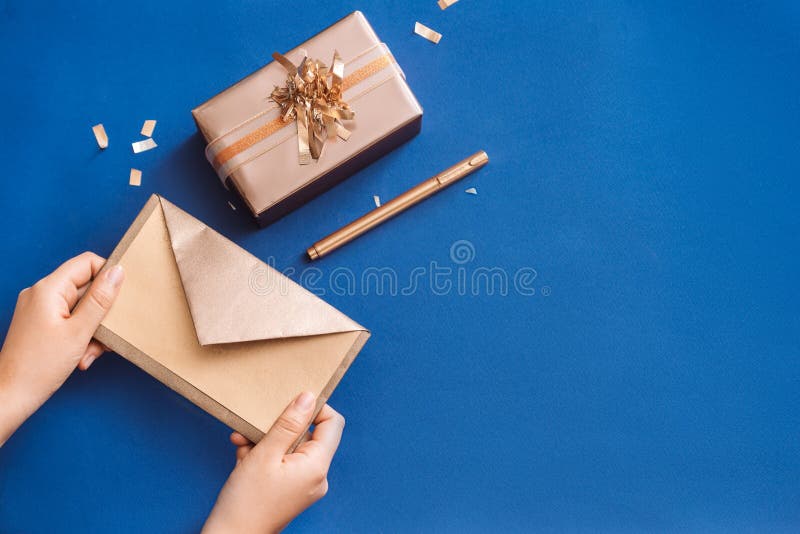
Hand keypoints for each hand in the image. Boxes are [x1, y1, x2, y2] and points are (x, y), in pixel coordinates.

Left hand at [0, 252, 123, 444]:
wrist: (11, 396)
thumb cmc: (39, 367)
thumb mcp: (80, 331)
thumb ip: (100, 299)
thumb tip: (117, 271)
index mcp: (48, 289)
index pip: (86, 263)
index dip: (108, 275)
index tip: (122, 296)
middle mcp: (41, 294)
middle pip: (85, 288)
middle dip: (102, 312)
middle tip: (108, 335)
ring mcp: (39, 310)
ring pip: (81, 308)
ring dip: (93, 330)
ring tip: (92, 352)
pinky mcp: (40, 324)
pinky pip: (70, 321)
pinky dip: (81, 336)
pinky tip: (82, 356)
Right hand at [203, 392, 345, 533]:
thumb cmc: (246, 501)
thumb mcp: (265, 453)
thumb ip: (289, 423)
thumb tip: (308, 397)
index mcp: (317, 465)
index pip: (332, 423)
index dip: (315, 408)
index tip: (290, 402)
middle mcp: (317, 476)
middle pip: (307, 435)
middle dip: (278, 427)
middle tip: (254, 426)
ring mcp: (304, 485)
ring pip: (289, 448)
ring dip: (265, 442)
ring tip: (243, 446)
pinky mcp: (291, 491)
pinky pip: (282, 463)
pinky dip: (263, 457)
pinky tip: (243, 459)